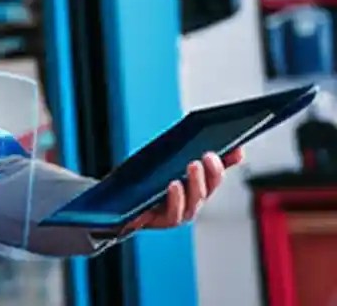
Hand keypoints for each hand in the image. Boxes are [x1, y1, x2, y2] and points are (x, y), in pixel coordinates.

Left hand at [118, 147, 244, 235]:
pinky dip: (176, 198)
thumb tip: (199, 133)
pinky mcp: (163, 221)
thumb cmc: (141, 180)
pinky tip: (174, 184)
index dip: (229, 160)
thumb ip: (180, 149)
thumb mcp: (160, 161)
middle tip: (209, 154)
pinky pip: (174, 213)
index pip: (217, 170)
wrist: (116, 204)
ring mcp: (180, 211)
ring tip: (193, 164)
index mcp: (195, 183)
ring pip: (195, 200)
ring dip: (196, 182)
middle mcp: (192, 199)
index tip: (236, 147)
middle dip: (214, 171)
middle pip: (210, 186)